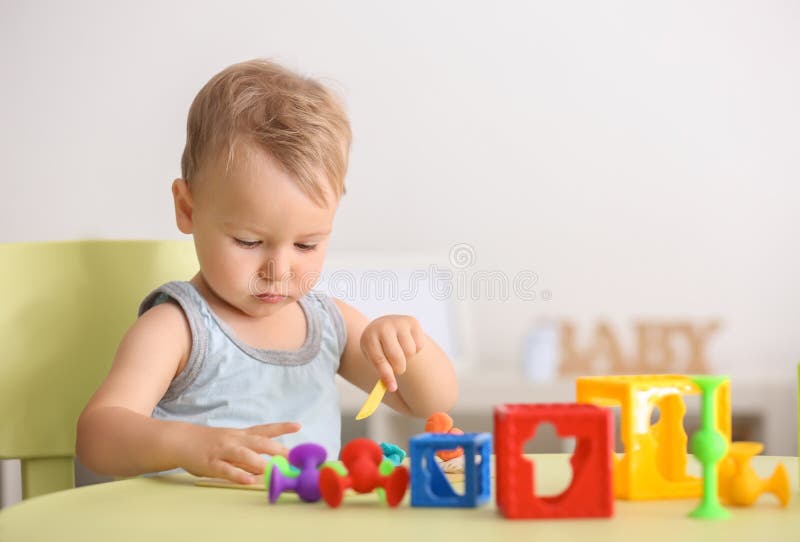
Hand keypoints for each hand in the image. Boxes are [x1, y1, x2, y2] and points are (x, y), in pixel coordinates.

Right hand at [176, 421, 300, 484]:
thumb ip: (249, 452)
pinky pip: (226, 470)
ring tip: (274, 470)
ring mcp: (223, 451)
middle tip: (292, 457)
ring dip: (260, 463)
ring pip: (244, 455)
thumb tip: (268, 464)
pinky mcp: (210, 463)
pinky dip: (238, 475)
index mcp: (241, 435)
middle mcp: (235, 440)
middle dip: (277, 449)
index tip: (298, 425)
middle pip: (259, 442)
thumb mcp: (231, 442)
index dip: (282, 427)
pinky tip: (248, 481)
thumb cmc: (210, 443)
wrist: (181, 440)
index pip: (265, 429)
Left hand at [360, 315, 425, 391]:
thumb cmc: (378, 348)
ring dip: (407, 358)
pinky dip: (415, 349)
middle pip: (396, 357)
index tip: (393, 388)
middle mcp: (383, 326)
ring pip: (410, 352)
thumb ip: (382, 373)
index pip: (379, 360)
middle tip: (398, 370)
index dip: (386, 376)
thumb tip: (392, 388)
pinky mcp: (412, 321)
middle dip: (399, 369)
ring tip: (400, 352)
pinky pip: (419, 345)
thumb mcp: (374, 359)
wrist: (384, 325)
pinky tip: (407, 343)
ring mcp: (398, 322)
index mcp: (369, 337)